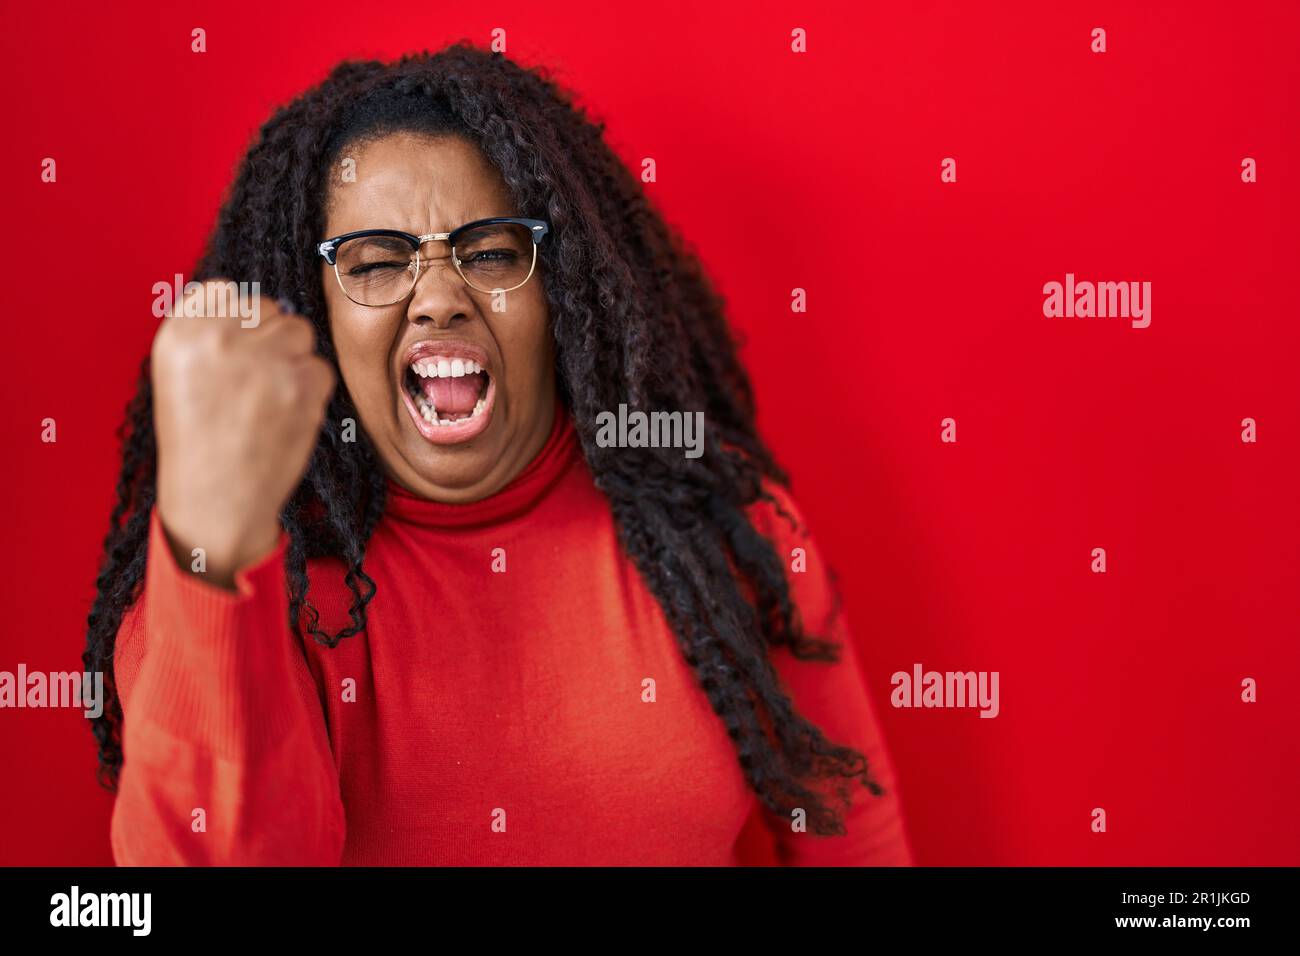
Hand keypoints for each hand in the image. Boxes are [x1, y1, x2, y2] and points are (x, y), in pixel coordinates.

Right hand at [151, 283, 334, 586]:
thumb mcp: (178, 374)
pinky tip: (286, 415)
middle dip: (269, 339)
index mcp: (181, 333)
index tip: (234, 351)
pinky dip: (312, 390)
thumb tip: (261, 304)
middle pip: (270, 308)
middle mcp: (220, 338)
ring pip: (300, 331)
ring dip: (294, 359)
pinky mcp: (303, 383)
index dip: (238, 321)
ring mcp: (265, 359)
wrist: (216, 500)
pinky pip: (321, 367)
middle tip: (254, 383)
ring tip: (270, 398)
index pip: (226, 291)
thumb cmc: (197, 438)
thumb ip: (209, 331)